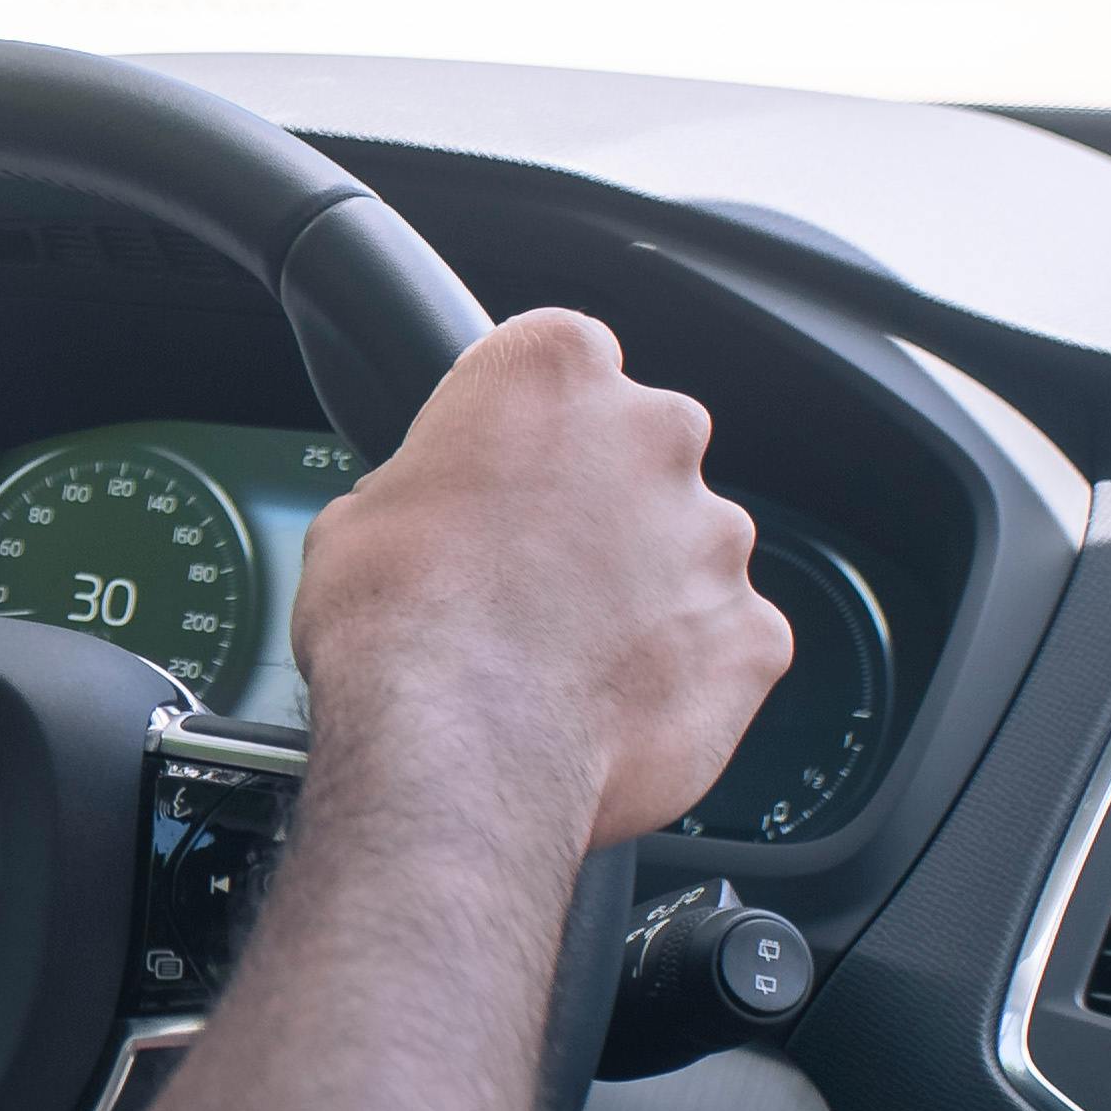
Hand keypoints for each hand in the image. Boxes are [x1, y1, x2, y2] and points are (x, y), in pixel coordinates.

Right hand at [288, 309, 787, 850]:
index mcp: (555, 372)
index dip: (525, 425)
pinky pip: (727, 644)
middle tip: (532, 573)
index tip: (502, 469)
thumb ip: (428, 488)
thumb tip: (431, 521)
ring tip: (567, 656)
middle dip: (598, 505)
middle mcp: (655, 434)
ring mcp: (717, 537)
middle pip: (640, 450)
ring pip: (689, 551)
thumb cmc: (395, 625)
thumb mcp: (358, 515)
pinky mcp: (752, 635)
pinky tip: (615, 706)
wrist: (453, 749)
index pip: (561, 361)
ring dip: (642, 590)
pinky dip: (684, 672)